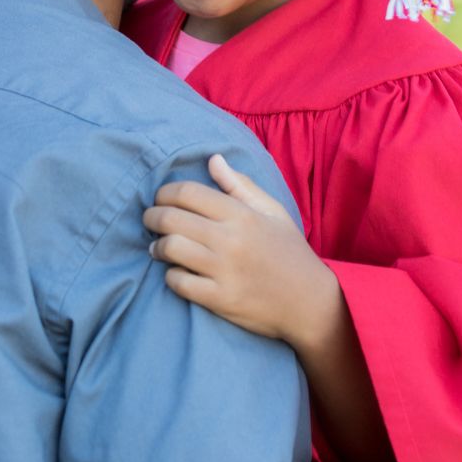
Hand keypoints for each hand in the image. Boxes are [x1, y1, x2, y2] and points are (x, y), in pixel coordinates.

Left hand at [144, 154, 333, 343]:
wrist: (310, 301)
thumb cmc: (289, 251)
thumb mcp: (272, 211)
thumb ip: (240, 185)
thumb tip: (213, 159)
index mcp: (241, 214)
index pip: (188, 192)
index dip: (165, 192)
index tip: (161, 198)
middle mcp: (230, 240)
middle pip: (171, 218)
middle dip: (152, 217)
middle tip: (150, 220)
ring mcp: (224, 271)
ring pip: (170, 249)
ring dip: (157, 246)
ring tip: (158, 247)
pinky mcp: (220, 299)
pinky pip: (179, 283)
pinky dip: (170, 276)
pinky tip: (176, 272)